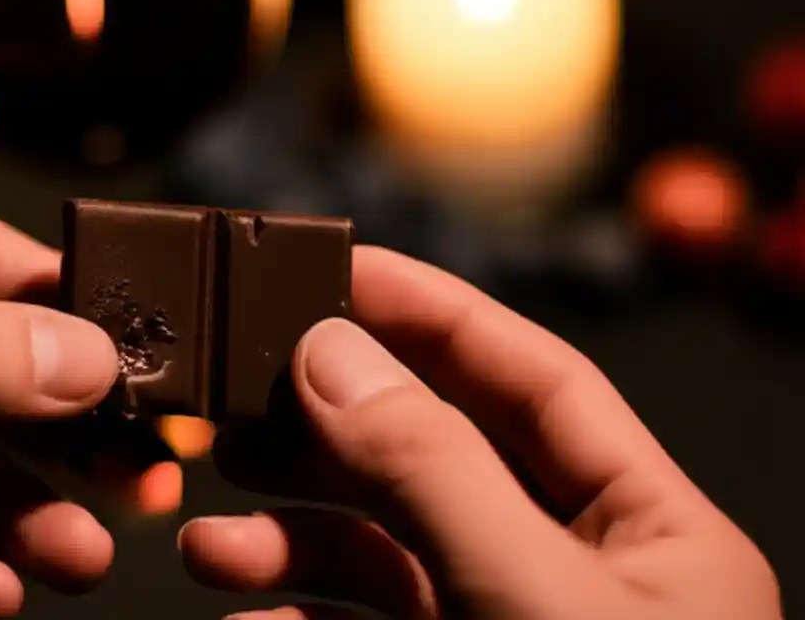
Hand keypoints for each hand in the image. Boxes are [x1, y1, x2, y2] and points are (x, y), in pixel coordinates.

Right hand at [180, 247, 781, 618]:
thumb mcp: (528, 599)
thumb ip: (431, 468)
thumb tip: (335, 349)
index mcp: (646, 531)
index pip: (529, 376)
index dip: (430, 312)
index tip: (329, 269)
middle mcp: (576, 575)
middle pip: (439, 456)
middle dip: (333, 428)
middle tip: (236, 395)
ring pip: (384, 556)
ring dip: (292, 541)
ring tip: (211, 539)